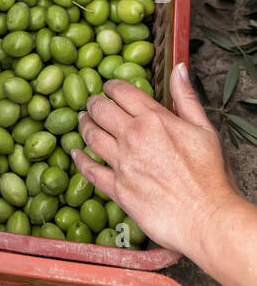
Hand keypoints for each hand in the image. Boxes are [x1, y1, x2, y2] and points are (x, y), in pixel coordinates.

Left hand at [72, 65, 236, 257]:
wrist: (208, 218)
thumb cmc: (211, 175)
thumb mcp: (204, 129)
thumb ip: (186, 97)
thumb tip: (178, 68)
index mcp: (153, 118)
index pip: (121, 91)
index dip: (111, 86)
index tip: (109, 88)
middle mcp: (133, 136)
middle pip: (100, 110)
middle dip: (94, 103)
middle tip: (92, 104)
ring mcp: (122, 163)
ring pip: (91, 135)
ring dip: (84, 125)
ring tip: (83, 121)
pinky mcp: (117, 189)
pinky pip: (89, 170)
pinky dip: (79, 160)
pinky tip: (75, 154)